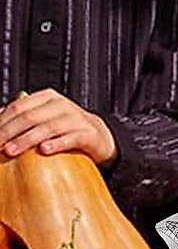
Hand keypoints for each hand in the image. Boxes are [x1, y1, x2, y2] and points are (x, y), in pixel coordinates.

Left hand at [0, 89, 115, 163]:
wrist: (98, 135)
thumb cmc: (66, 127)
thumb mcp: (44, 116)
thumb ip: (23, 115)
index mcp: (47, 98)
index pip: (18, 107)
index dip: (2, 121)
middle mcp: (61, 105)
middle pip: (30, 117)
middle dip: (9, 132)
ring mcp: (76, 119)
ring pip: (47, 127)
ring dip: (26, 140)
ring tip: (12, 151)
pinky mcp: (87, 134)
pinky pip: (70, 138)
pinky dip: (56, 144)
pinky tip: (44, 150)